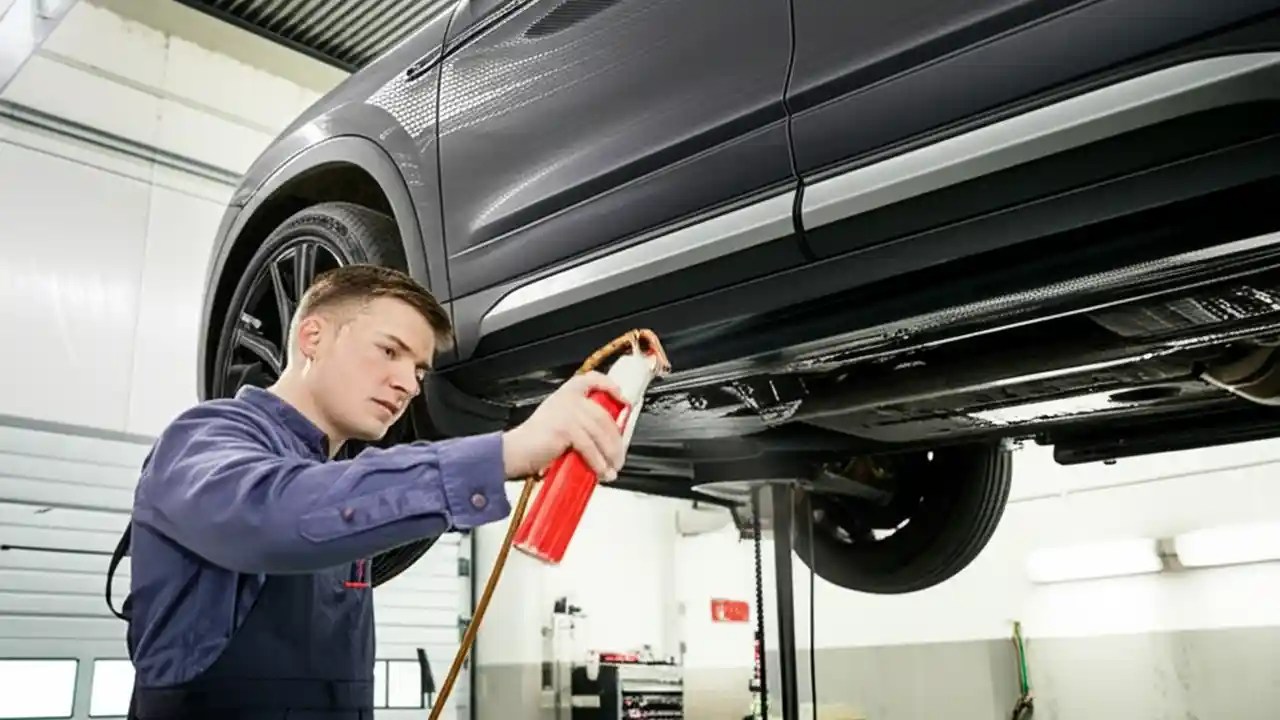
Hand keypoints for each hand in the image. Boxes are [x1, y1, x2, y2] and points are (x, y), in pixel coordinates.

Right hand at [502, 371, 627, 480]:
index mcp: (566, 394)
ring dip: (610, 455)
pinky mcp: (565, 428)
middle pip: (603, 416)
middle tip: (619, 458)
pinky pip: (590, 447)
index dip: (609, 386)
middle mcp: (568, 399)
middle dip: (615, 440)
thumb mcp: (558, 423)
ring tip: (612, 469)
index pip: (591, 379)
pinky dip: (598, 462)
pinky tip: (602, 472)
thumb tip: (606, 438)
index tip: (622, 399)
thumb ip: (580, 422)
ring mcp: (567, 412)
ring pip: (599, 433)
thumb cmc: (534, 443)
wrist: (514, 452)